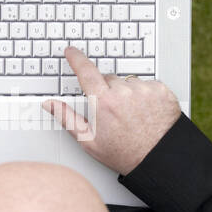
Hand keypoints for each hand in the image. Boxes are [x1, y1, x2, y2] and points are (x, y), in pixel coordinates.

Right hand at [42, 47, 181, 174]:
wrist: (159, 160)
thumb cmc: (125, 153)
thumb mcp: (89, 140)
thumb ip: (67, 118)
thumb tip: (50, 104)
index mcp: (104, 102)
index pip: (85, 71)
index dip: (76, 59)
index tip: (71, 52)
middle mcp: (124, 91)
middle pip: (109, 79)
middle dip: (107, 90)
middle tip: (112, 112)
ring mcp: (145, 89)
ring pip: (128, 82)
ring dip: (127, 92)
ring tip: (131, 115)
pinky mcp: (161, 90)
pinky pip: (147, 84)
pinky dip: (145, 94)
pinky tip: (145, 112)